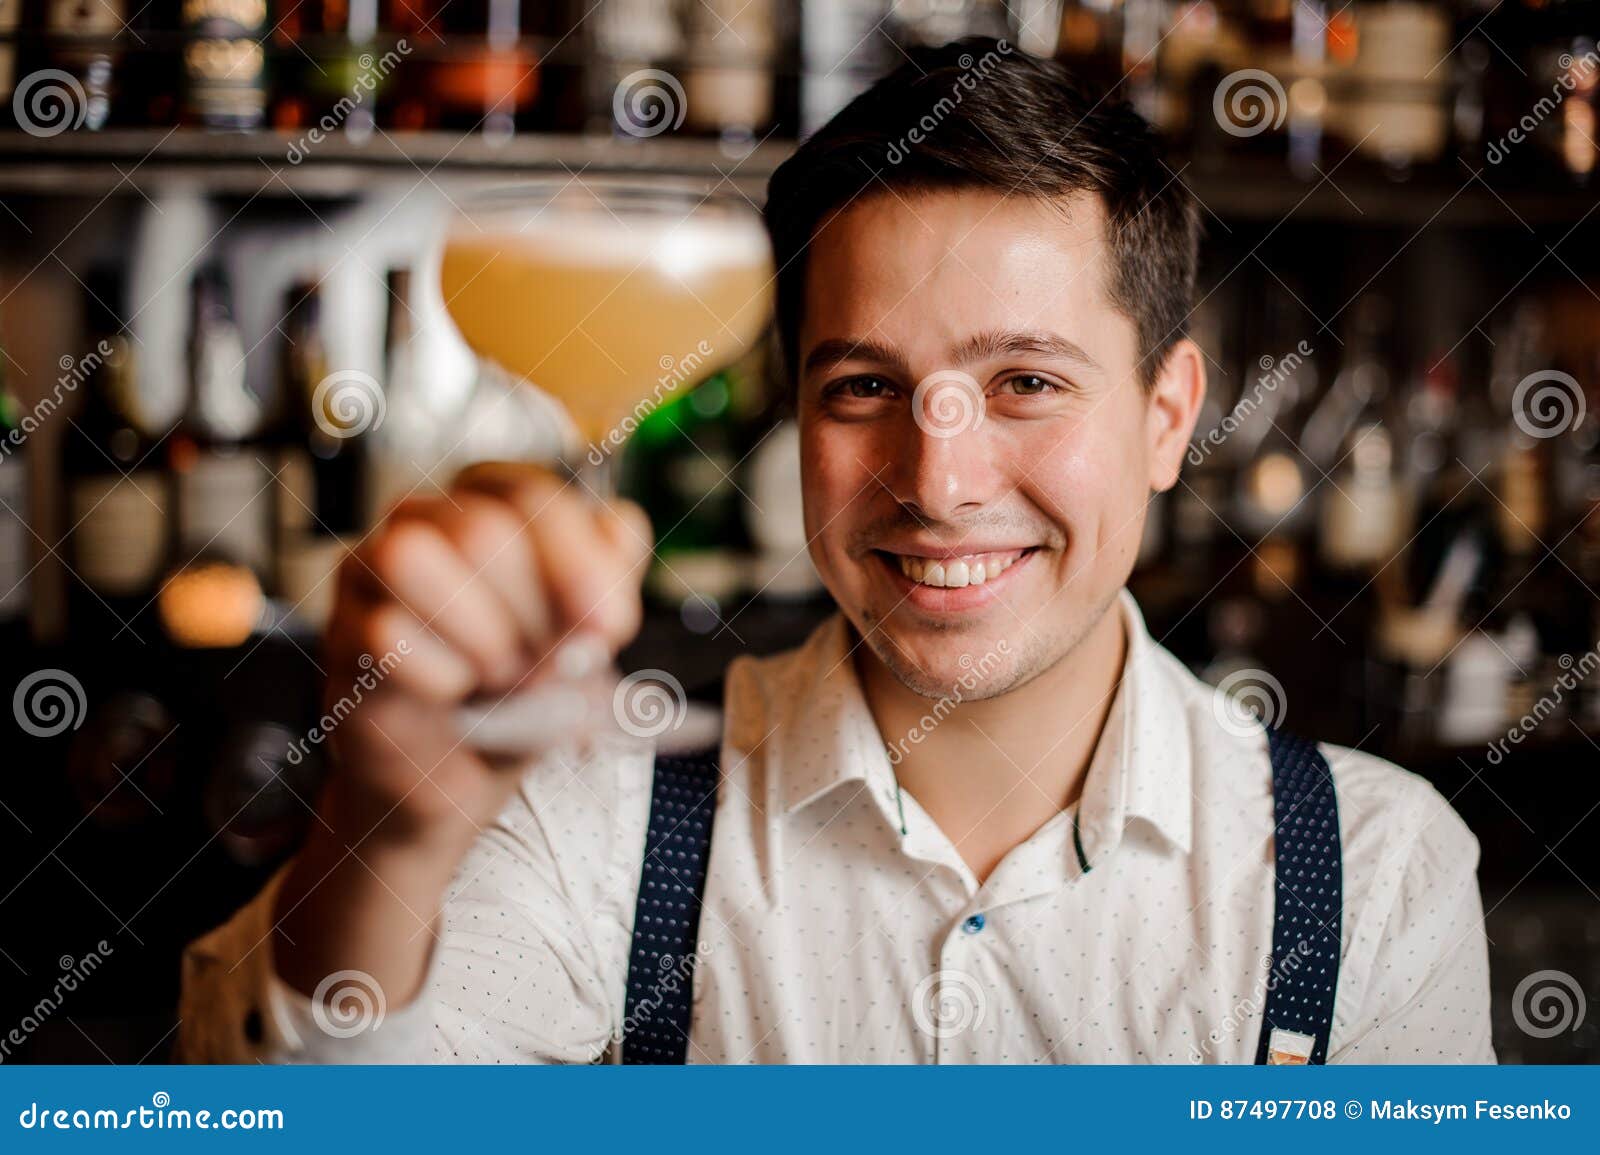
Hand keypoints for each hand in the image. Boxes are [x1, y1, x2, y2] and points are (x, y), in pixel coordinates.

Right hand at [318, 461, 651, 854]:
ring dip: (479, 637)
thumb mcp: (586, 631)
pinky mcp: (342, 637)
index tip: (610, 627)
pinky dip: (441, 680)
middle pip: (482, 530)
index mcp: (489, 499)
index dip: (578, 562)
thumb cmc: (522, 689)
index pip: (531, 494)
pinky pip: (387, 638)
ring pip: (412, 557)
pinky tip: (453, 697)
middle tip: (541, 665)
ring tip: (496, 676)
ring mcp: (369, 573)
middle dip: (532, 617)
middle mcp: (423, 518)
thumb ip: (610, 575)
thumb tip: (616, 537)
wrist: (463, 775)